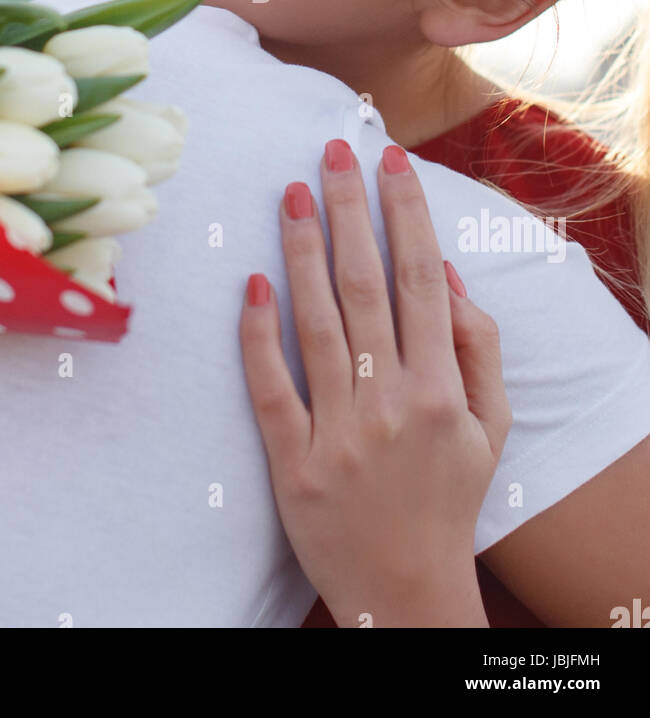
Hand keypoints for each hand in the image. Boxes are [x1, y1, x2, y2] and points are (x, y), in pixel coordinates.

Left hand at [240, 140, 511, 627]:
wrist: (407, 592)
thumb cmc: (448, 498)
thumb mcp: (492, 428)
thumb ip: (480, 351)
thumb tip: (451, 275)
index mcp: (441, 388)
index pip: (422, 280)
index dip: (406, 215)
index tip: (391, 161)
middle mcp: (391, 402)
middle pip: (366, 286)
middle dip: (350, 210)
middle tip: (331, 151)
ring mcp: (338, 432)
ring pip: (316, 324)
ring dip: (302, 252)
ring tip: (291, 194)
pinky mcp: (292, 464)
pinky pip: (270, 388)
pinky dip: (259, 336)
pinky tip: (252, 284)